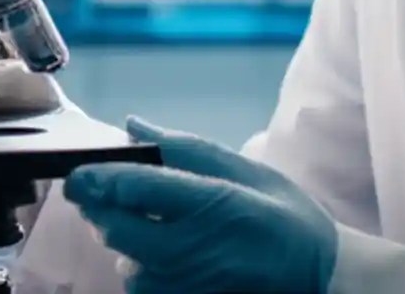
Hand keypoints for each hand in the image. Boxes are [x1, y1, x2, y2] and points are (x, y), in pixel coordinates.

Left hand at [63, 116, 338, 293]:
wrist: (324, 282)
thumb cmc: (286, 220)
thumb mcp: (245, 171)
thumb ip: (183, 148)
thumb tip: (131, 126)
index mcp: (211, 203)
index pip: (132, 187)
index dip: (96, 178)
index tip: (80, 172)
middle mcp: (193, 248)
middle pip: (114, 228)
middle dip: (99, 208)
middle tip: (104, 194)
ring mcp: (187, 285)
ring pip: (123, 263)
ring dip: (122, 242)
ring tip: (150, 228)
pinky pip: (142, 289)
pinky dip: (141, 270)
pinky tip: (165, 257)